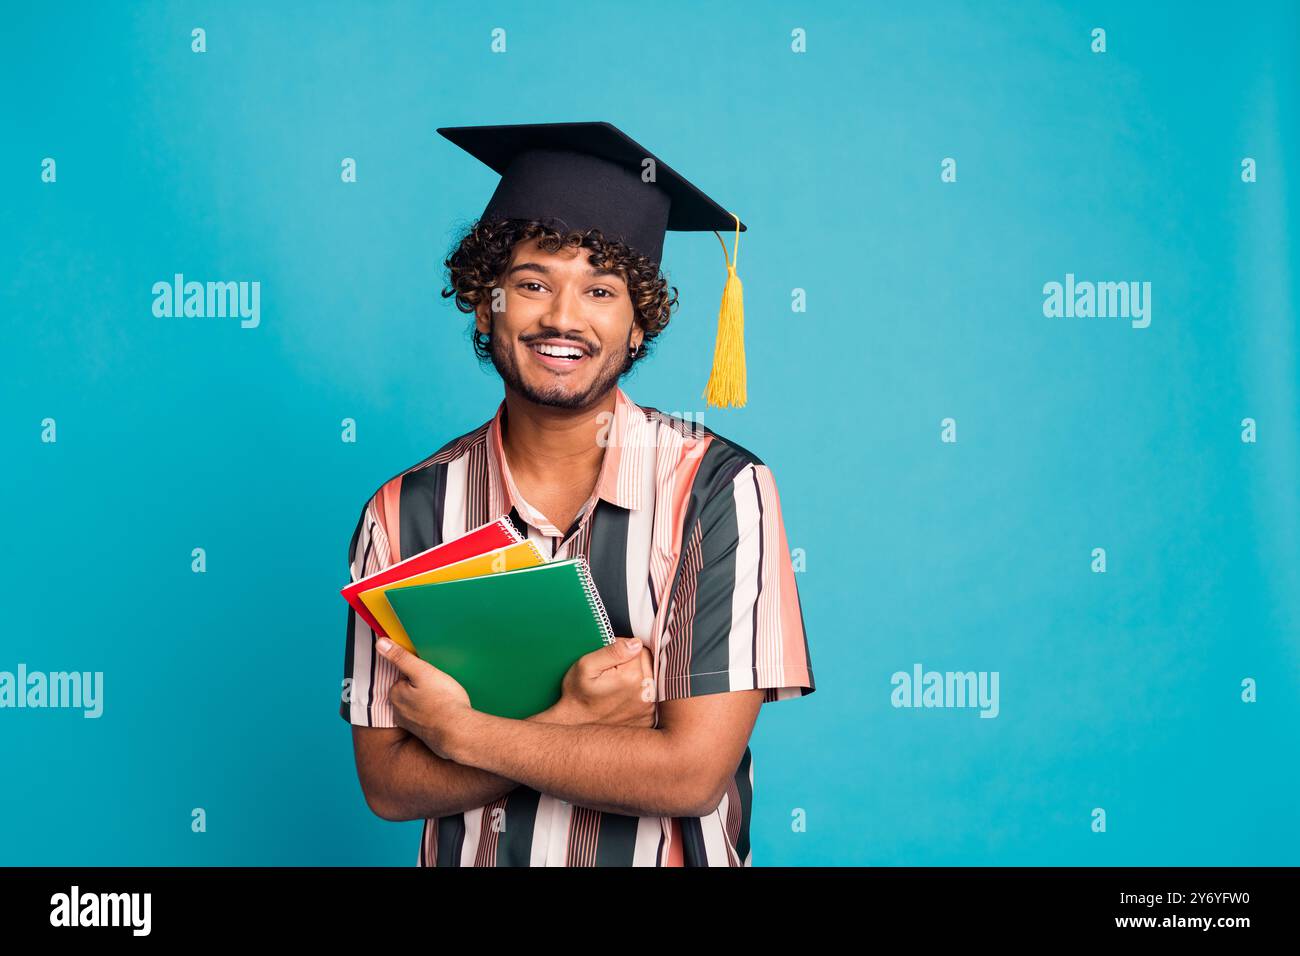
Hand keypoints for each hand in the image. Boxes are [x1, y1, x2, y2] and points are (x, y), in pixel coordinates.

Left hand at [373, 636, 471, 757]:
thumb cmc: (444, 701)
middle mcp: (398, 710)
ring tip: (443, 699)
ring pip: (417, 704)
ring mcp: (410, 723)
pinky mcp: (422, 733)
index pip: (404, 675)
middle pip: (410, 690)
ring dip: (428, 700)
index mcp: (396, 694)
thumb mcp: (423, 672)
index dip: (420, 672)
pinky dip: (433, 714)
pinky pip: (425, 717)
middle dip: (423, 687)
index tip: (431, 675)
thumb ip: (401, 657)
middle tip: (439, 687)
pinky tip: (444, 712)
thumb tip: (380, 643)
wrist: (458, 733)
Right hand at [552, 637, 655, 728]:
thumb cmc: (577, 696)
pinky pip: (651, 696)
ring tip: (618, 686)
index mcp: (632, 676)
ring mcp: (648, 707)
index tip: (609, 660)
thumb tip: (636, 643)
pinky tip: (624, 698)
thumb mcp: (586, 666)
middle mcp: (645, 692)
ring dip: (638, 677)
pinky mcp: (648, 717)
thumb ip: (612, 651)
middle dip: (633, 662)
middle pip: (648, 662)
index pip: (640, 649)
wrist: (574, 726)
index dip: (623, 650)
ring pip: (651, 678)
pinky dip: (640, 693)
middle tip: (612, 673)